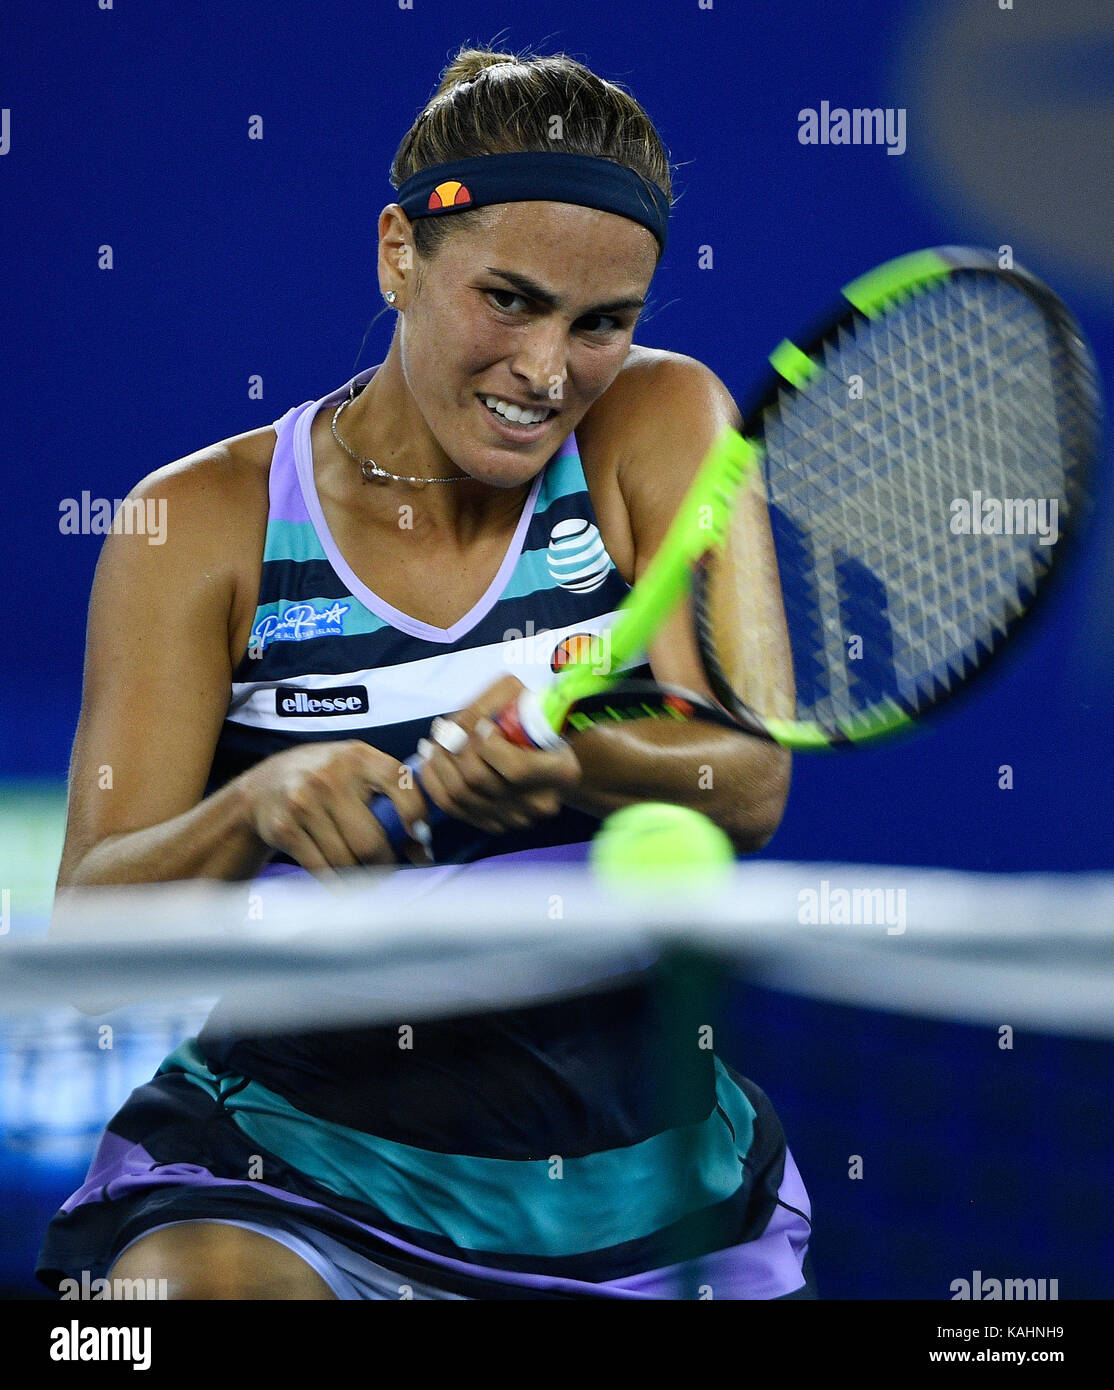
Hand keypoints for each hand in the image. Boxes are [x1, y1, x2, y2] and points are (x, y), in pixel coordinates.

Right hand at [240, 739, 431, 874]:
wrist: (264, 785)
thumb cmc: (327, 783)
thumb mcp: (359, 777)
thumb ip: (394, 804)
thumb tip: (423, 854)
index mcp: (359, 757)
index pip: (402, 785)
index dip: (417, 816)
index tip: (420, 838)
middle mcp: (332, 775)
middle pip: (371, 840)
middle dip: (384, 862)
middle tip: (386, 868)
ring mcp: (304, 800)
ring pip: (346, 860)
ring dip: (359, 876)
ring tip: (362, 875)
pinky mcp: (284, 827)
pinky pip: (321, 869)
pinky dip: (336, 884)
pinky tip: (341, 884)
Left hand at [415, 675, 580, 834]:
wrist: (544, 752)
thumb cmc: (532, 717)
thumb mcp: (522, 699)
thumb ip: (491, 704)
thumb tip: (453, 727)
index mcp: (559, 771)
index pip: (516, 768)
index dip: (487, 746)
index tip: (479, 724)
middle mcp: (540, 802)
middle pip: (479, 781)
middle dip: (453, 751)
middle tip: (443, 731)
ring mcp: (517, 818)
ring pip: (460, 796)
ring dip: (438, 765)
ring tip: (432, 744)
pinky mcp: (496, 825)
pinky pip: (455, 808)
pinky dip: (436, 783)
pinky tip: (431, 763)